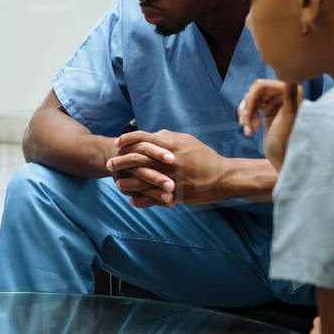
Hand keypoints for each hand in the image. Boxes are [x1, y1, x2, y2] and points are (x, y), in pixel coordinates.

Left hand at [106, 130, 228, 206]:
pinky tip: (132, 201)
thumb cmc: (204, 157)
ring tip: (117, 184)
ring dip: (127, 183)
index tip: (117, 143)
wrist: (223, 177)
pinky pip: (154, 199)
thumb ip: (168, 136)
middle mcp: (169, 161)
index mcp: (171, 146)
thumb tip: (152, 133)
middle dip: (120, 161)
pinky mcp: (176, 194)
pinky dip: (141, 200)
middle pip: (137, 159)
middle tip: (109, 164)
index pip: (142, 138)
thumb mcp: (187, 141)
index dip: (126, 139)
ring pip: (142, 181)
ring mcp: (172, 178)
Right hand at [237, 79, 302, 170]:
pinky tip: (249, 132)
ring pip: (249, 100)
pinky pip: (250, 107)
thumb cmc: (287, 140)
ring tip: (248, 130)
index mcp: (291, 91)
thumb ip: (290, 95)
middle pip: (253, 92)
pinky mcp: (267, 111)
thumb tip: (293, 77)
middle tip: (245, 124)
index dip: (250, 100)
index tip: (248, 116)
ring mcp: (275, 102)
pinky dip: (246, 119)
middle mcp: (284, 94)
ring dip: (245, 116)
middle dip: (247, 109)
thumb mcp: (288, 117)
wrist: (284, 158)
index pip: (260, 86)